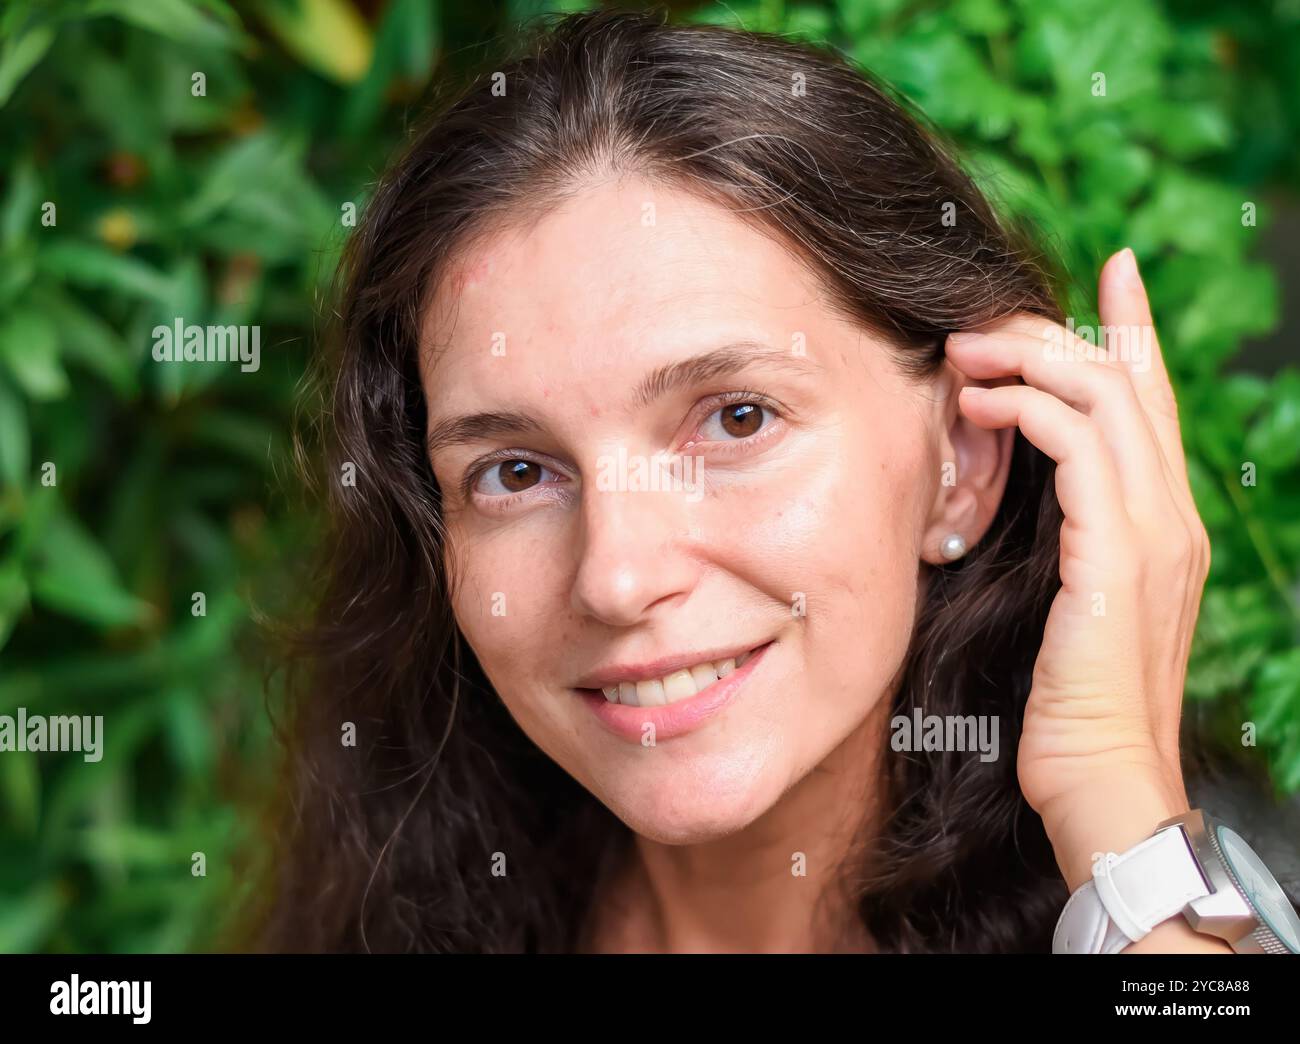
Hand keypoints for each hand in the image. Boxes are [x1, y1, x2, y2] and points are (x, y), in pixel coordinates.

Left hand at [945, 248, 1210, 896]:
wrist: (1101, 781)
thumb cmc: (1067, 705)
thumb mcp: (1065, 604)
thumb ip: (1062, 540)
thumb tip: (1011, 489)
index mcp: (1160, 524)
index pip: (1151, 403)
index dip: (1129, 332)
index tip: (1110, 274)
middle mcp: (1170, 516)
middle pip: (1127, 382)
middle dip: (1055, 333)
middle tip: (982, 321)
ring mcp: (1154, 532)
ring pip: (1104, 398)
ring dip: (1029, 359)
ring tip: (964, 353)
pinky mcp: (1119, 554)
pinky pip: (1078, 447)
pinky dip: (1027, 410)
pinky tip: (978, 405)